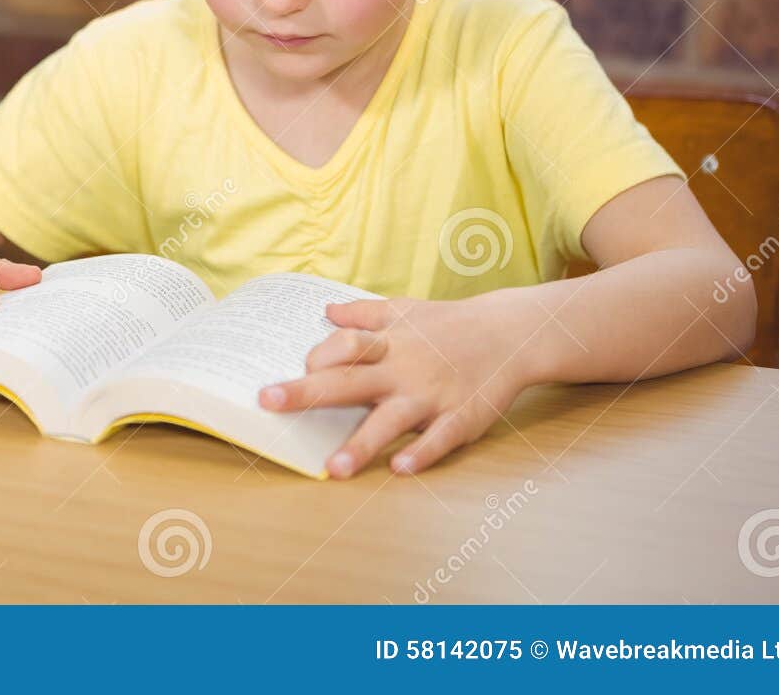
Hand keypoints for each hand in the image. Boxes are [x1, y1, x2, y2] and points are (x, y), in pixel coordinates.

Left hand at [257, 296, 531, 477]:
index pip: (343, 346)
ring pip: (390, 421)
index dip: (318, 356)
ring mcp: (431, 396)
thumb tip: (325, 310)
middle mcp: (402, 370)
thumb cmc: (448, 324)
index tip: (297, 367)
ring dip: (361, 444)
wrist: (510, 334)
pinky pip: (438, 439)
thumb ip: (364, 314)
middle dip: (307, 393)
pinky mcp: (460, 418)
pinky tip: (399, 469)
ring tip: (333, 468)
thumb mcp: (404, 310)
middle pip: (348, 382)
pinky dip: (421, 454)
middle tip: (268, 401)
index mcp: (386, 343)